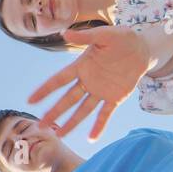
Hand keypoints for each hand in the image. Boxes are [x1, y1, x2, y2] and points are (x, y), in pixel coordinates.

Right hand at [28, 26, 150, 139]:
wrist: (142, 48)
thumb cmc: (121, 38)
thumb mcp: (104, 34)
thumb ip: (85, 37)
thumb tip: (64, 33)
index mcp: (81, 66)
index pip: (59, 80)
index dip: (44, 90)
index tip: (30, 100)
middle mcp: (87, 81)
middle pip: (67, 100)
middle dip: (54, 112)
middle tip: (41, 125)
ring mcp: (100, 91)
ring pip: (82, 110)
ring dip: (71, 122)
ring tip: (60, 135)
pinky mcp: (115, 98)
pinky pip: (105, 114)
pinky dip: (99, 126)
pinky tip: (91, 138)